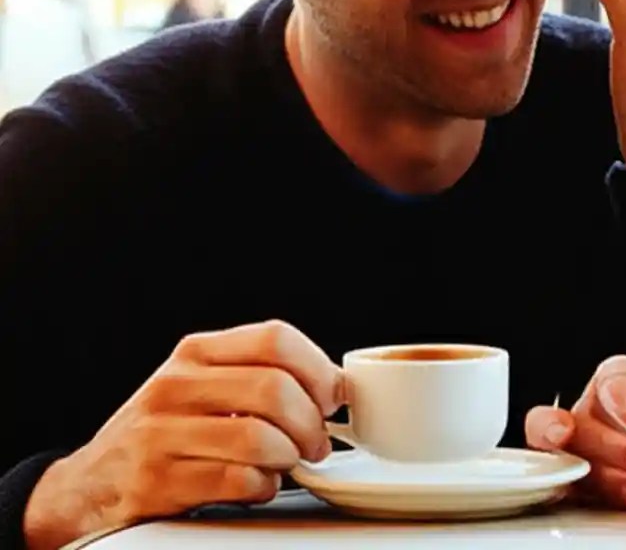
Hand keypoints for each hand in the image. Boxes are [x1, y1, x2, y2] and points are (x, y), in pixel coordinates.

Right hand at [23, 320, 344, 549]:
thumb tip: (334, 386)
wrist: (92, 483)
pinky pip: (236, 480)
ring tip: (285, 464)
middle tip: (317, 444)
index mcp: (196, 353)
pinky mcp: (157, 481)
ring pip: (259, 438)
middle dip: (311, 424)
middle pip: (275, 390)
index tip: (331, 398)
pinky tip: (257, 485)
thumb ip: (259, 375)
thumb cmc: (166, 432)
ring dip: (288, 458)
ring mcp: (160, 433)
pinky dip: (263, 486)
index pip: (276, 338)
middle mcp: (175, 385)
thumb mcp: (202, 385)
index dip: (319, 370)